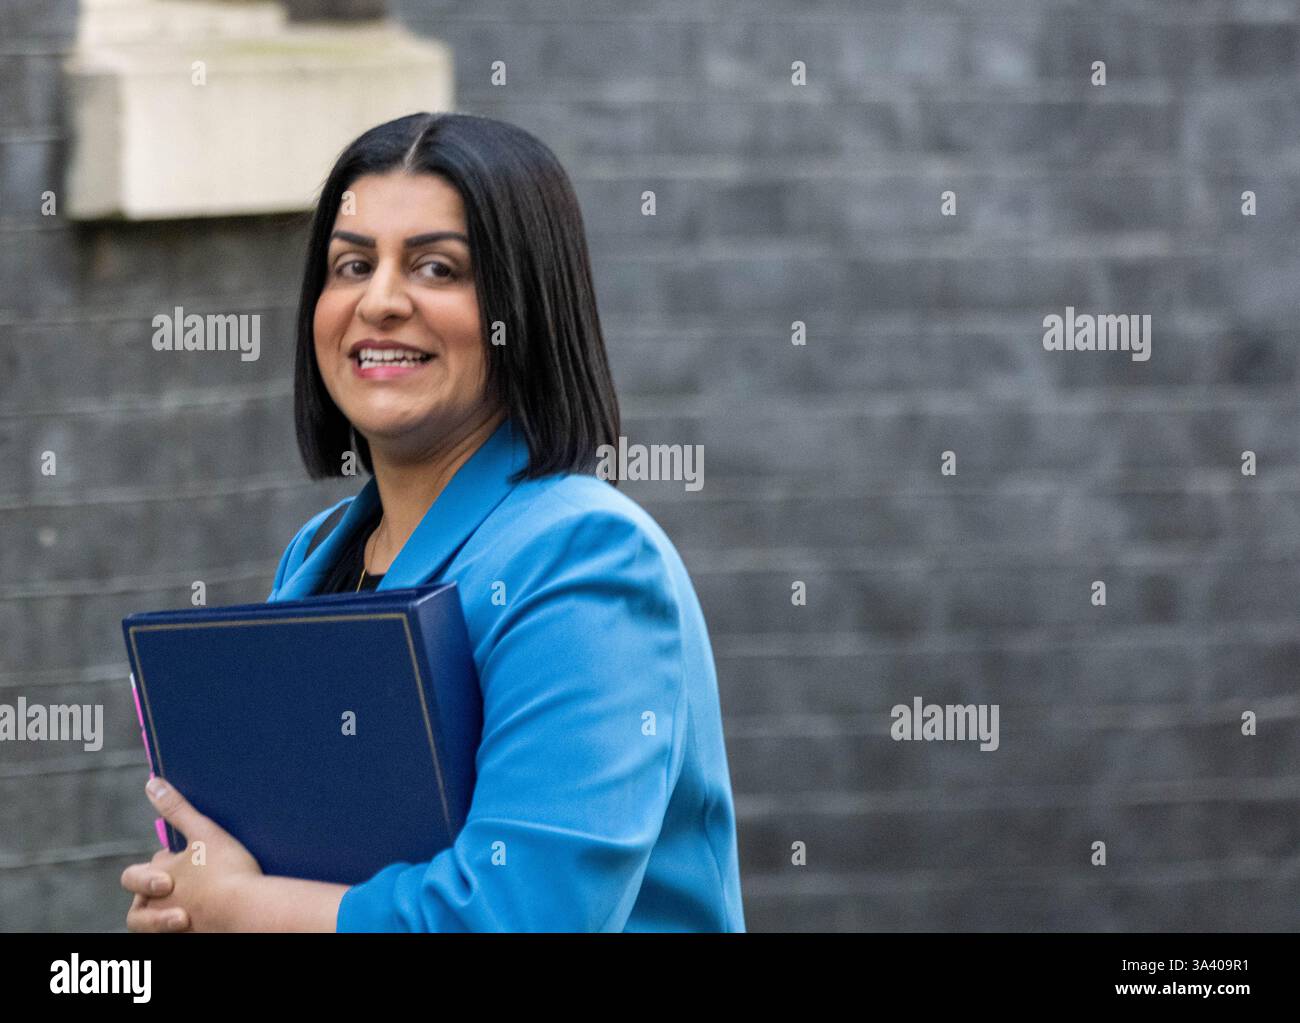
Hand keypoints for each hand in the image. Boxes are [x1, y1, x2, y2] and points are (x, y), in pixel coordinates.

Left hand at [122, 777, 263, 931]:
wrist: (245, 910)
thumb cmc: (224, 870)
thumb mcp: (203, 831)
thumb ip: (176, 809)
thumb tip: (151, 783)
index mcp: (156, 881)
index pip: (138, 874)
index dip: (155, 867)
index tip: (179, 859)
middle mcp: (157, 909)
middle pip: (138, 908)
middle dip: (153, 896)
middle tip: (176, 886)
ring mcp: (171, 930)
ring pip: (151, 929)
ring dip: (160, 920)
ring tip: (182, 912)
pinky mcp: (191, 939)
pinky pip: (176, 940)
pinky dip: (182, 932)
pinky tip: (198, 922)